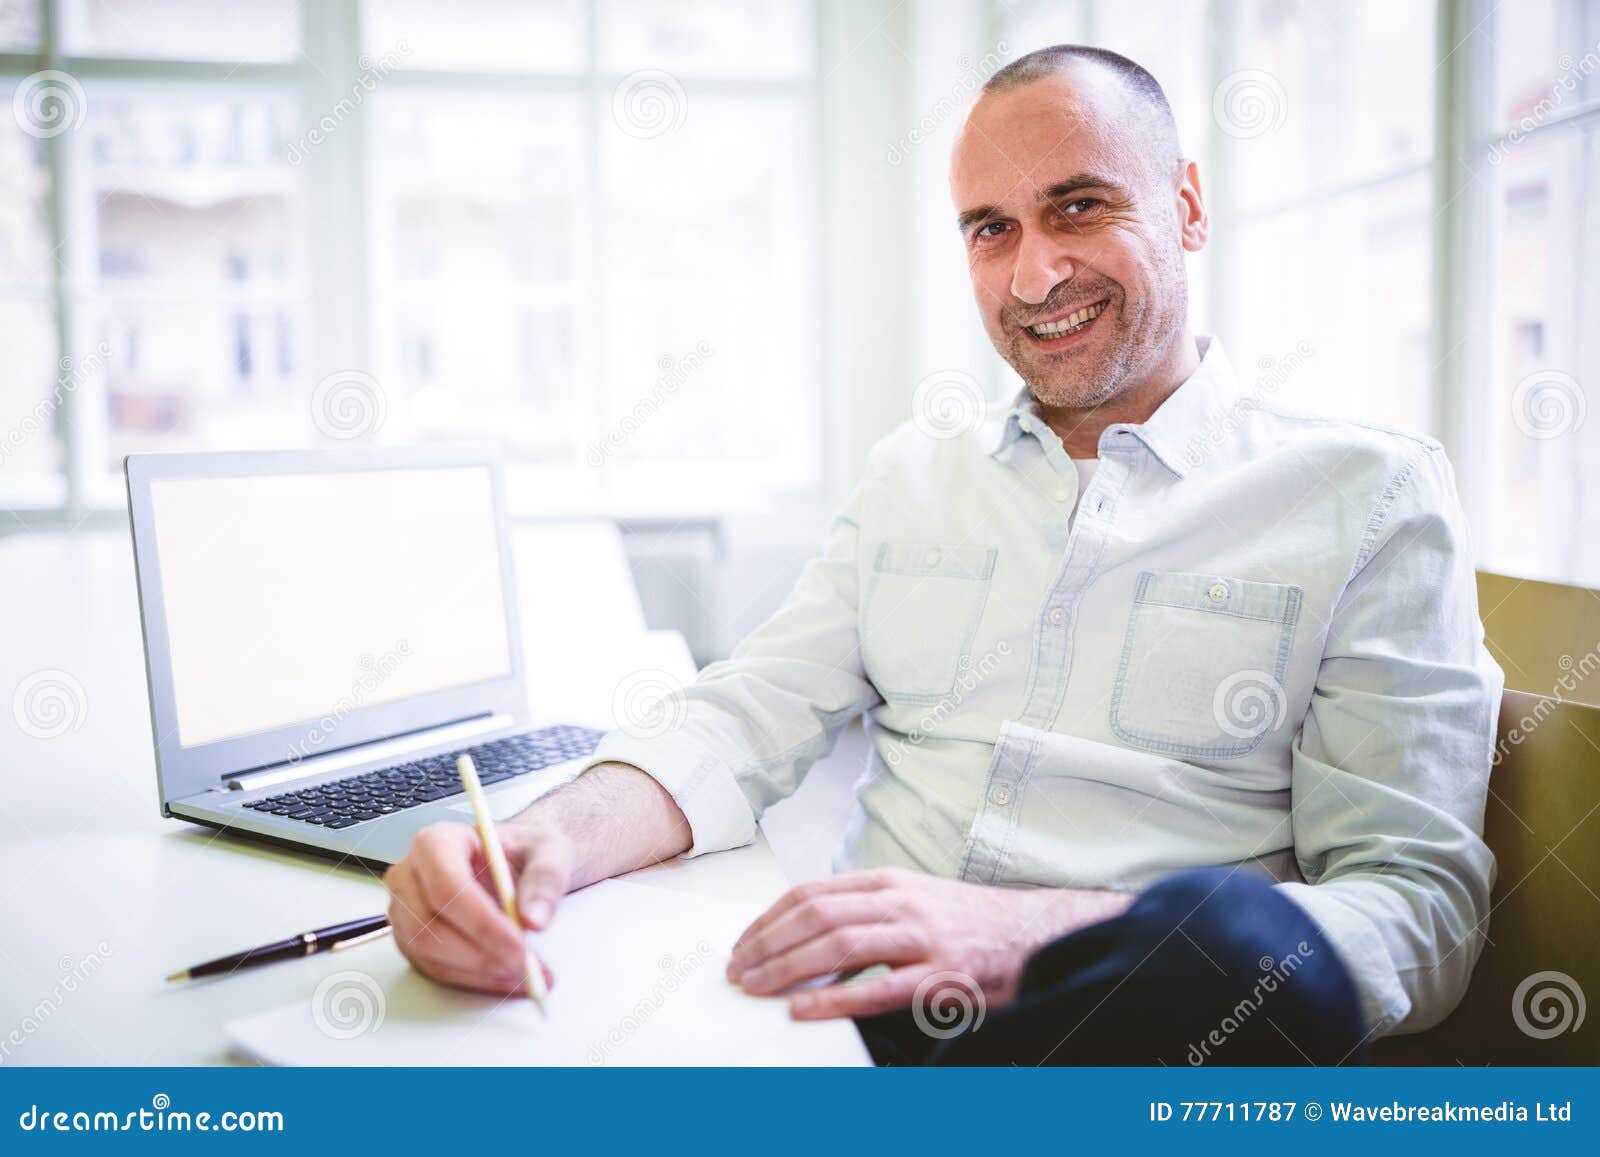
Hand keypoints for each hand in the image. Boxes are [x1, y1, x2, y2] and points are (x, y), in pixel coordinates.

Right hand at [383, 819, 572, 994]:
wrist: (515, 865)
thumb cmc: (523, 853)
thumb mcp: (549, 850)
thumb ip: (546, 877)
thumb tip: (534, 919)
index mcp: (436, 842)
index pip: (446, 886)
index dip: (481, 922)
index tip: (519, 945)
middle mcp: (410, 876)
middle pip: (429, 926)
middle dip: (481, 954)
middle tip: (526, 966)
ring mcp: (405, 911)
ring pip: (429, 954)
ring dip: (480, 972)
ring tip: (527, 973)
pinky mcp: (411, 941)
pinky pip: (435, 970)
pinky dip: (476, 980)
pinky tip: (509, 976)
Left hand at [726, 868, 1131, 1019]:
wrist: (1036, 935)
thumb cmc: (969, 924)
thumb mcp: (913, 900)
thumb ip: (865, 909)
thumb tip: (805, 933)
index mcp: (889, 881)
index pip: (811, 892)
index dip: (769, 919)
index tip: (743, 943)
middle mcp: (901, 902)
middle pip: (816, 915)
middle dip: (767, 944)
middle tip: (738, 970)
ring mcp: (922, 937)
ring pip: (839, 944)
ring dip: (787, 968)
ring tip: (757, 987)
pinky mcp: (942, 975)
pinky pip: (877, 988)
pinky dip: (834, 1000)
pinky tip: (804, 1010)